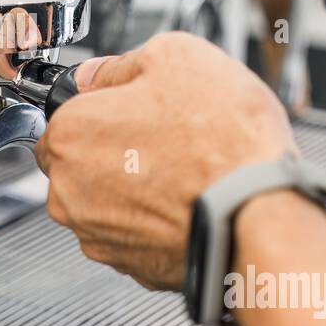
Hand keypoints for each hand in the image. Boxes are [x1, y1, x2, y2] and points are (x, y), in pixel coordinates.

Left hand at [33, 32, 295, 289]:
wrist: (261, 214)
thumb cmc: (224, 141)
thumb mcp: (176, 57)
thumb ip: (121, 65)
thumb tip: (100, 74)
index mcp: (69, 134)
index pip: (64, 113)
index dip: (103, 105)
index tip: (132, 107)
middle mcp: (69, 192)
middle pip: (81, 160)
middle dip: (114, 149)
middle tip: (165, 137)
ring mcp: (97, 236)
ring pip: (106, 201)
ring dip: (135, 187)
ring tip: (185, 172)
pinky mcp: (131, 268)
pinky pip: (134, 235)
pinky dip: (155, 221)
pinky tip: (189, 203)